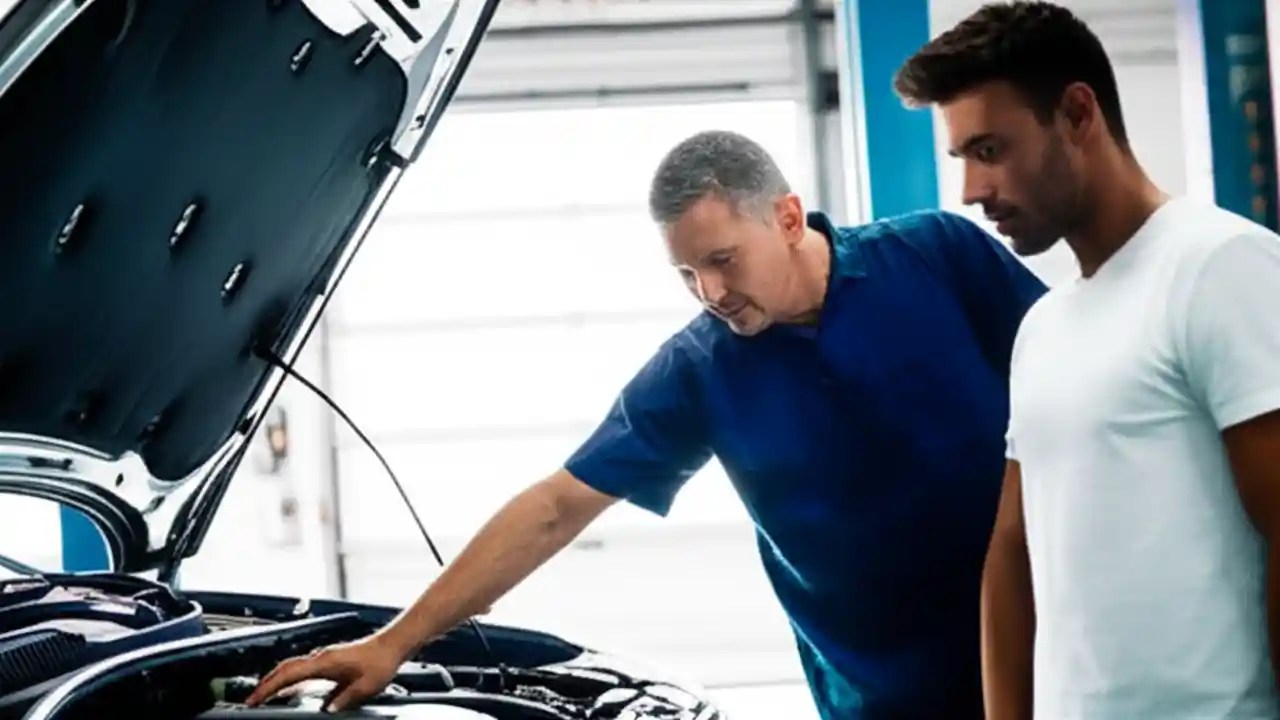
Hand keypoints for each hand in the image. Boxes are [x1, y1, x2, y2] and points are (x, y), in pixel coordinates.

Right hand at [244, 633, 406, 711]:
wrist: (393, 645)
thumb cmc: (381, 661)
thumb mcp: (366, 686)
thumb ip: (345, 699)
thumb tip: (328, 711)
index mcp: (325, 662)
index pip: (289, 675)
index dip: (269, 687)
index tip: (254, 699)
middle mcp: (322, 657)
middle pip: (285, 668)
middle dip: (266, 683)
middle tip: (252, 699)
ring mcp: (325, 657)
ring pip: (292, 667)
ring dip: (277, 680)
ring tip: (265, 695)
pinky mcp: (331, 660)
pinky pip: (303, 669)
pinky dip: (290, 678)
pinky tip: (290, 689)